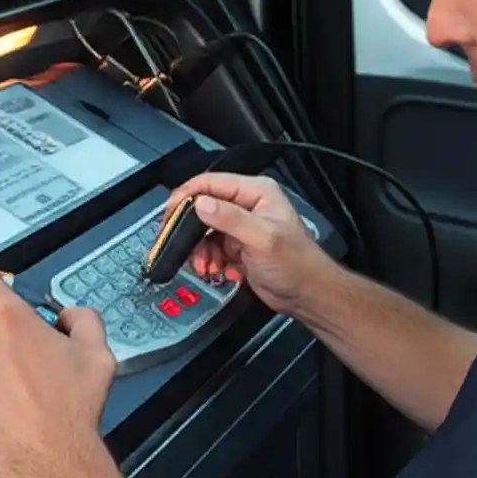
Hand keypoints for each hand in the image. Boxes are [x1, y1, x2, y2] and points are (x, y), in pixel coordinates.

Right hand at [166, 172, 337, 314]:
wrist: (306, 294)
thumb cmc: (296, 264)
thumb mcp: (262, 238)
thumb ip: (230, 219)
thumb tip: (201, 203)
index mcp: (256, 192)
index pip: (212, 183)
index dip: (187, 195)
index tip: (170, 212)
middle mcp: (247, 205)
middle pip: (204, 207)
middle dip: (191, 229)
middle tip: (179, 243)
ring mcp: (241, 226)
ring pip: (204, 230)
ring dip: (199, 250)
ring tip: (206, 266)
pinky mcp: (236, 245)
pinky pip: (210, 247)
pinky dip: (207, 260)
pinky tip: (215, 270)